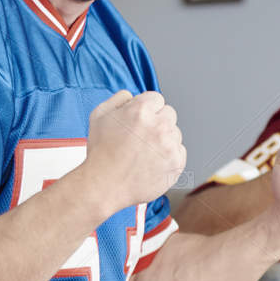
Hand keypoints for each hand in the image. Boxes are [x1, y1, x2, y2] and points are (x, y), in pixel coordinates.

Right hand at [80, 90, 186, 213]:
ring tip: (144, 152)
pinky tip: (152, 162)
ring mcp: (170, 145)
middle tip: (141, 137)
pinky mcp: (177, 163)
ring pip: (176, 133)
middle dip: (157, 122)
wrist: (104, 184)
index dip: (147, 109)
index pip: (157, 99)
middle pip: (169, 114)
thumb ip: (119, 99)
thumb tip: (133, 96)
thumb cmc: (100, 152)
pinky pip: (180, 152)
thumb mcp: (99, 115)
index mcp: (141, 110)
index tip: (139, 121)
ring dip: (164, 139)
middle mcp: (158, 126)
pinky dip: (169, 156)